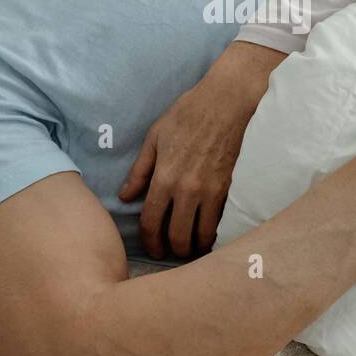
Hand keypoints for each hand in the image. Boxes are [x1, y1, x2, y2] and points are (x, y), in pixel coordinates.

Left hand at [119, 42, 286, 257]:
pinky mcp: (230, 189)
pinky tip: (208, 233)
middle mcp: (187, 190)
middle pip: (178, 236)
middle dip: (172, 250)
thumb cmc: (187, 114)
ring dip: (195, 247)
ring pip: (203, 236)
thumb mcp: (155, 137)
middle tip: (169, 253)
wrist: (226, 102)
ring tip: (190, 248)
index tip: (152, 249)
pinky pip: (220, 222)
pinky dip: (213, 233)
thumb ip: (140, 171)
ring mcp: (211, 192)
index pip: (152, 222)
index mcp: (165, 177)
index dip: (149, 242)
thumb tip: (125, 196)